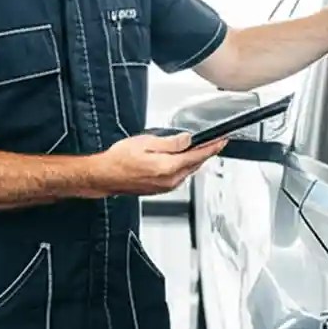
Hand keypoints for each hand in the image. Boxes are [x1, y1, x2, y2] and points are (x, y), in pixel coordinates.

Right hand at [93, 131, 226, 195]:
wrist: (106, 176)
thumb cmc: (120, 159)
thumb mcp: (146, 142)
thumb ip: (171, 142)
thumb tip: (187, 140)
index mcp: (169, 167)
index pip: (198, 156)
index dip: (212, 147)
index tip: (222, 141)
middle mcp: (171, 180)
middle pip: (196, 164)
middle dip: (206, 152)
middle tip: (213, 142)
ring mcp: (167, 186)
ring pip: (188, 171)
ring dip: (195, 159)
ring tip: (199, 148)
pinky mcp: (161, 189)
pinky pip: (179, 176)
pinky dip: (184, 166)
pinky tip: (181, 159)